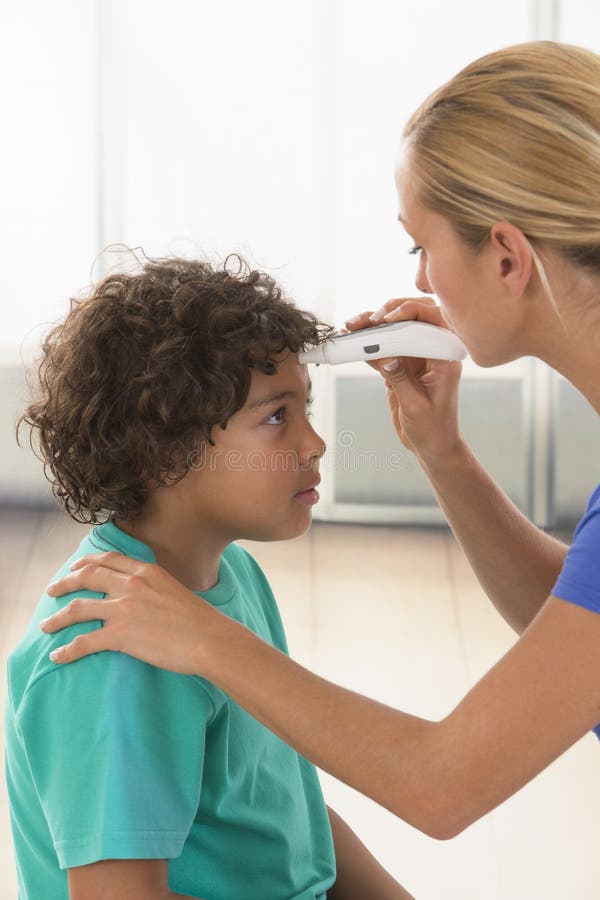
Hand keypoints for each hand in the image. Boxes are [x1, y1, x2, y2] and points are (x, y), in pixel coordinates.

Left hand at [41, 552, 218, 673]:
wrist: (209, 639)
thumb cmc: (200, 621)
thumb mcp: (176, 590)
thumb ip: (156, 587)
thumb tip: (147, 596)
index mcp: (145, 571)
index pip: (107, 560)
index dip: (86, 563)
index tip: (75, 568)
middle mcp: (131, 585)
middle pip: (86, 577)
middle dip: (64, 582)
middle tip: (52, 590)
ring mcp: (124, 609)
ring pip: (78, 608)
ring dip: (57, 618)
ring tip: (46, 626)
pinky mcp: (120, 635)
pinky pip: (84, 642)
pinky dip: (67, 650)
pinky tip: (58, 656)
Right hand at [345, 297, 463, 461]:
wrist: (431, 445)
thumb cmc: (433, 428)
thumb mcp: (415, 406)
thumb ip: (400, 379)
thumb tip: (385, 356)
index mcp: (445, 356)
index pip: (430, 320)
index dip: (407, 313)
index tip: (384, 320)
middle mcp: (432, 350)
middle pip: (412, 316)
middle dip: (387, 312)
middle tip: (366, 321)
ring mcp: (417, 356)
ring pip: (395, 329)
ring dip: (373, 327)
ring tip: (352, 327)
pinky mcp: (402, 364)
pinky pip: (384, 347)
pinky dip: (368, 345)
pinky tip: (352, 342)